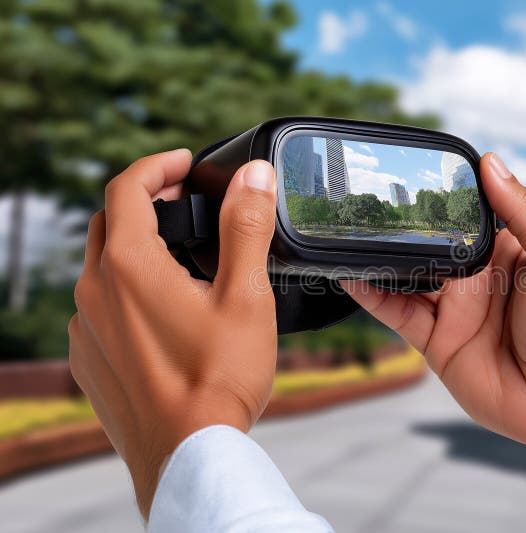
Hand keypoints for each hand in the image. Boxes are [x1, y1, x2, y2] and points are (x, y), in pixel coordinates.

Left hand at [69, 150, 278, 516]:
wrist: (187, 455)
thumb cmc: (218, 378)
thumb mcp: (245, 295)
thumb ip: (246, 227)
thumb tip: (254, 175)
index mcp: (129, 265)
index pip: (126, 186)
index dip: (158, 165)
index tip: (186, 164)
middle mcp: (94, 291)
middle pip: (109, 221)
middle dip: (145, 199)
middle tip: (186, 199)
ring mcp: (85, 328)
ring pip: (101, 265)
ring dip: (134, 245)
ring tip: (179, 254)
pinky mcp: (87, 358)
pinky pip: (98, 305)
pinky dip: (124, 288)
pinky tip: (162, 309)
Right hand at [342, 153, 525, 472]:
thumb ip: (524, 212)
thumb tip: (492, 163)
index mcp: (503, 252)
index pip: (466, 214)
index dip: (443, 195)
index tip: (414, 169)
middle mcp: (473, 277)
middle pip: (429, 243)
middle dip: (402, 224)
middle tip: (369, 199)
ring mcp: (451, 308)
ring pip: (406, 275)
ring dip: (380, 257)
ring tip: (351, 232)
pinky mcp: (434, 340)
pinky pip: (396, 312)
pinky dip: (372, 295)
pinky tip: (351, 275)